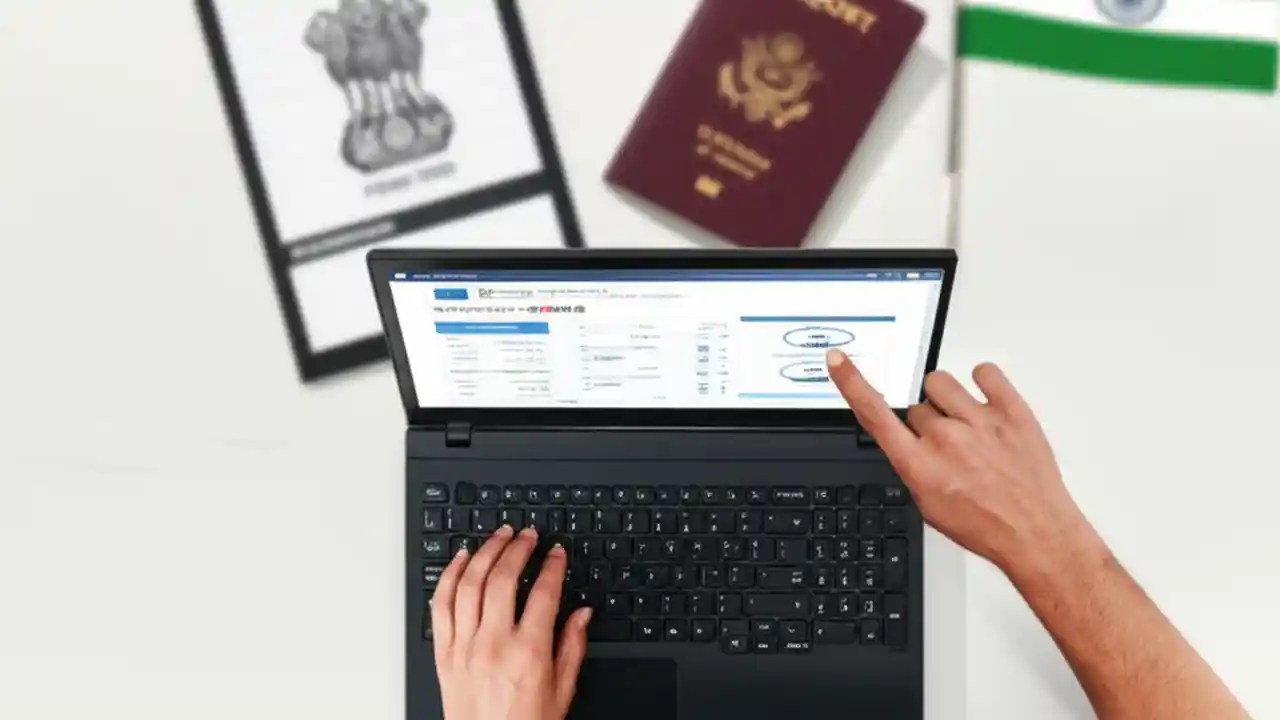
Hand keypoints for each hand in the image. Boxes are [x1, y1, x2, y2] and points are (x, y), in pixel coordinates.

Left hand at [431, 526, 592, 719]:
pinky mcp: (444, 654)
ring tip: (499, 537)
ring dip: (485, 552)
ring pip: (470, 584)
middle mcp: (494, 644)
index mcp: (528, 653)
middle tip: (528, 535)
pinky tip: (462, 560)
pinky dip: (449, 576)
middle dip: (518, 548)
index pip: (543, 593)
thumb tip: (582, 614)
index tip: (557, 552)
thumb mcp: (562, 691)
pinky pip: (441, 605)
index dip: (553, 566)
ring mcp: (464, 647)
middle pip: (504, 578)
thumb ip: (572, 647)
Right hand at [825, 349, 1094, 572]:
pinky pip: (985, 372)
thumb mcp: (929, 505)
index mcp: (919, 464)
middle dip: (927, 422)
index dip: (851, 383)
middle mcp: (946, 439)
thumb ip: (914, 465)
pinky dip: (983, 383)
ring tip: (969, 427)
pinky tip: (987, 405)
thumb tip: (910, 439)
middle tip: (951, 446)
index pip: (874, 414)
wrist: (1035, 533)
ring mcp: (980, 421)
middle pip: (915, 405)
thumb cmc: (985, 524)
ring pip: (942, 383)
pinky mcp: (1012, 410)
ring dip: (949, 400)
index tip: (837, 361)